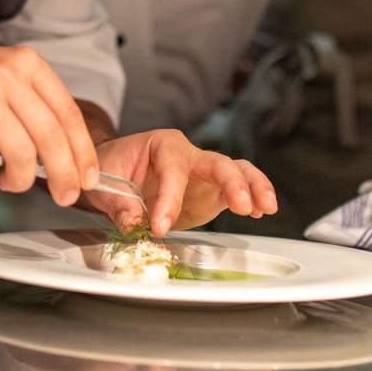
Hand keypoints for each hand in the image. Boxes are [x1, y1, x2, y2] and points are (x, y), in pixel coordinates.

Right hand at [0, 45, 99, 206]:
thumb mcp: (5, 78)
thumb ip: (35, 108)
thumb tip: (68, 157)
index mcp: (25, 63)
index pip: (67, 113)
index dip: (83, 151)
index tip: (88, 176)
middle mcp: (4, 74)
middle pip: (50, 136)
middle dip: (63, 175)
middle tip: (65, 195)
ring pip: (20, 153)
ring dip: (21, 179)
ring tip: (13, 181)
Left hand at [86, 130, 276, 236]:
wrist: (114, 173)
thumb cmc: (111, 169)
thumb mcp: (106, 183)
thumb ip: (120, 203)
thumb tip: (133, 223)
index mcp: (162, 144)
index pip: (173, 170)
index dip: (169, 198)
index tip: (160, 226)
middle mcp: (187, 154)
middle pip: (217, 162)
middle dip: (232, 183)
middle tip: (240, 205)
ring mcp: (202, 174)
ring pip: (236, 171)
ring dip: (254, 188)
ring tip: (265, 207)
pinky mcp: (210, 193)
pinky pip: (235, 192)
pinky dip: (250, 200)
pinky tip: (259, 212)